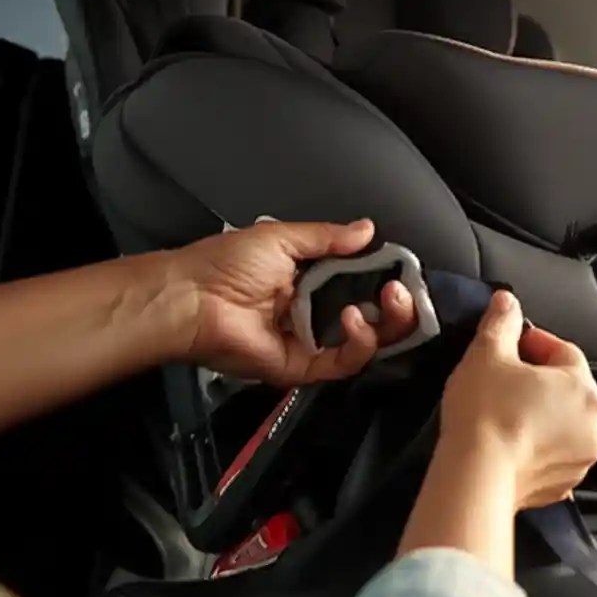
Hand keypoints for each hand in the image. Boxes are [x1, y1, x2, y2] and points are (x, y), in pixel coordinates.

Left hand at [167, 219, 417, 384]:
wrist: (193, 297)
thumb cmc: (229, 263)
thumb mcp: (283, 238)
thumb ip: (329, 237)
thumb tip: (369, 229)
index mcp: (311, 281)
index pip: (363, 286)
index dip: (386, 280)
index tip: (402, 270)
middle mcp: (316, 313)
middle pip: (374, 319)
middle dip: (397, 307)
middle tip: (403, 290)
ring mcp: (312, 343)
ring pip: (367, 343)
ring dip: (387, 323)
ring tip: (390, 299)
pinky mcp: (304, 367)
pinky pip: (344, 362)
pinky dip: (359, 343)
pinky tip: (353, 318)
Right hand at [441, 290, 596, 509]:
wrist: (475, 477)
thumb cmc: (485, 418)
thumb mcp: (487, 353)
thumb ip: (501, 322)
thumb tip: (507, 304)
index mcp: (582, 387)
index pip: (563, 350)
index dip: (533, 343)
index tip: (510, 344)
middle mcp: (590, 423)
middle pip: (564, 388)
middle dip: (535, 380)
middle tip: (500, 379)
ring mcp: (578, 458)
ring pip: (559, 424)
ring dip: (537, 415)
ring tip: (500, 413)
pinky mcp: (561, 485)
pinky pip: (550, 456)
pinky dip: (533, 448)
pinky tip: (506, 442)